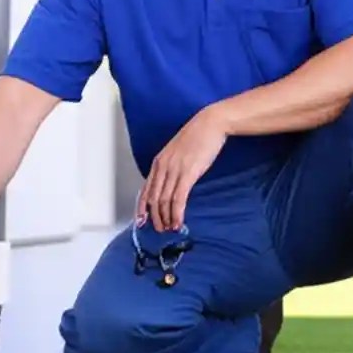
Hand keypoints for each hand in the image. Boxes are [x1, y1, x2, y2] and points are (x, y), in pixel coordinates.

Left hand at [138, 106, 229, 231]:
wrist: (210, 123)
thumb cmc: (198, 136)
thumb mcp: (178, 151)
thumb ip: (171, 166)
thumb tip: (172, 182)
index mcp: (159, 162)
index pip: (145, 190)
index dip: (142, 207)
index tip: (143, 220)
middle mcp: (163, 167)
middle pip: (153, 198)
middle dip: (155, 217)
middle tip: (161, 229)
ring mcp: (174, 170)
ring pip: (164, 201)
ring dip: (166, 218)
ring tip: (171, 228)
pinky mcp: (188, 173)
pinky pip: (178, 198)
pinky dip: (177, 213)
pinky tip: (179, 221)